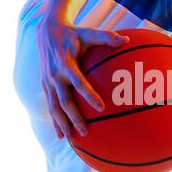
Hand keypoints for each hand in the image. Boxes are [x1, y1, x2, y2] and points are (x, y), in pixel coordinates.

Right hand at [38, 18, 127, 139]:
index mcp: (65, 63)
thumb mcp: (88, 32)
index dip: (88, 95)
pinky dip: (55, 121)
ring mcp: (48, 82)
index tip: (101, 107)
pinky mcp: (45, 86)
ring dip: (62, 124)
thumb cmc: (72, 33)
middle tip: (86, 132)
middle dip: (74, 118)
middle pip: (64, 101)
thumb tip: (127, 40)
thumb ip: (106, 37)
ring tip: (72, 140)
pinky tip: (62, 135)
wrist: (46, 31)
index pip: (78, 82)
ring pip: (54, 107)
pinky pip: (50, 106)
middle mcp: (54, 75)